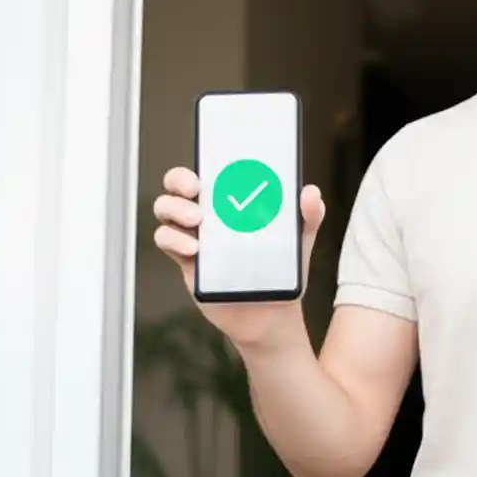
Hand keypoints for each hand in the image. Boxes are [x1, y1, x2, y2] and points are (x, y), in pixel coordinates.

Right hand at [153, 166, 325, 349]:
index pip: (210, 172)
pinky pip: (166, 241)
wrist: (271, 315)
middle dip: (178, 179)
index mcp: (233, 202)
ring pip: (165, 210)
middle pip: (177, 186)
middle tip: (195, 188)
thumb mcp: (300, 239)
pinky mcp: (187, 261)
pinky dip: (173, 239)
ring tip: (197, 219)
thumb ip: (309, 215)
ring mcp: (195, 236)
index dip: (204, 161)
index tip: (207, 164)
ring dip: (174, 208)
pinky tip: (195, 247)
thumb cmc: (283, 270)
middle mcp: (209, 214)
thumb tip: (311, 192)